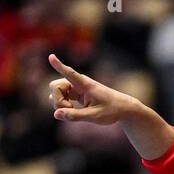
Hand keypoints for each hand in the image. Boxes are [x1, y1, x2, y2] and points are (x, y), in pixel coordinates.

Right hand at [48, 53, 173, 158]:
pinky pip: (61, 97)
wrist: (123, 108)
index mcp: (85, 85)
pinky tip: (72, 110)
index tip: (51, 57)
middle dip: (57, 100)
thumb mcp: (94, 116)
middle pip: (55, 86)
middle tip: (70, 110)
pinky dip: (63, 105)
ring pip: (56, 92)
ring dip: (59, 104)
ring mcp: (76, 88)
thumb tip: (56, 114)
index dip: (59, 66)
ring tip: (73, 112)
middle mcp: (78, 83)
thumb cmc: (112, 111)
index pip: (70, 73)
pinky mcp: (76, 94)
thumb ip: (75, 116)